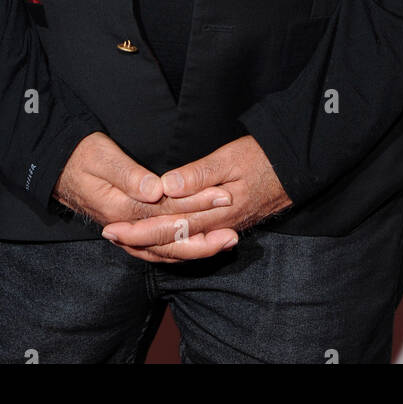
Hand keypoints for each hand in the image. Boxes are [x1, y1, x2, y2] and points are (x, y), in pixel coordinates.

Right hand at [52, 132, 237, 259]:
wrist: (56, 167)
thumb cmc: (81, 155)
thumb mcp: (102, 157)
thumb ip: (129, 175)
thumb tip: (156, 190)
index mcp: (122, 209)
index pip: (167, 211)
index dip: (197, 204)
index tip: (222, 195)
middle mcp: (125, 228)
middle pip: (171, 239)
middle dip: (205, 234)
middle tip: (233, 229)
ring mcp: (126, 234)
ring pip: (165, 251)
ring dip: (196, 249)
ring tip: (225, 242)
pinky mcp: (127, 232)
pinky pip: (156, 251)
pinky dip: (178, 252)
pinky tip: (195, 248)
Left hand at [100, 136, 292, 263]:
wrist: (295, 168)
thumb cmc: (261, 157)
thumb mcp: (229, 158)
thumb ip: (198, 174)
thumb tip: (166, 186)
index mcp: (213, 211)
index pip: (168, 227)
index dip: (138, 230)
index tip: (112, 228)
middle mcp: (215, 226)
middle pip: (170, 242)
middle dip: (137, 240)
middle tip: (108, 235)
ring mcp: (222, 228)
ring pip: (181, 246)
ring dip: (151, 244)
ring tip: (125, 240)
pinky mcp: (226, 225)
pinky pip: (193, 242)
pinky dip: (172, 244)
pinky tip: (159, 240)